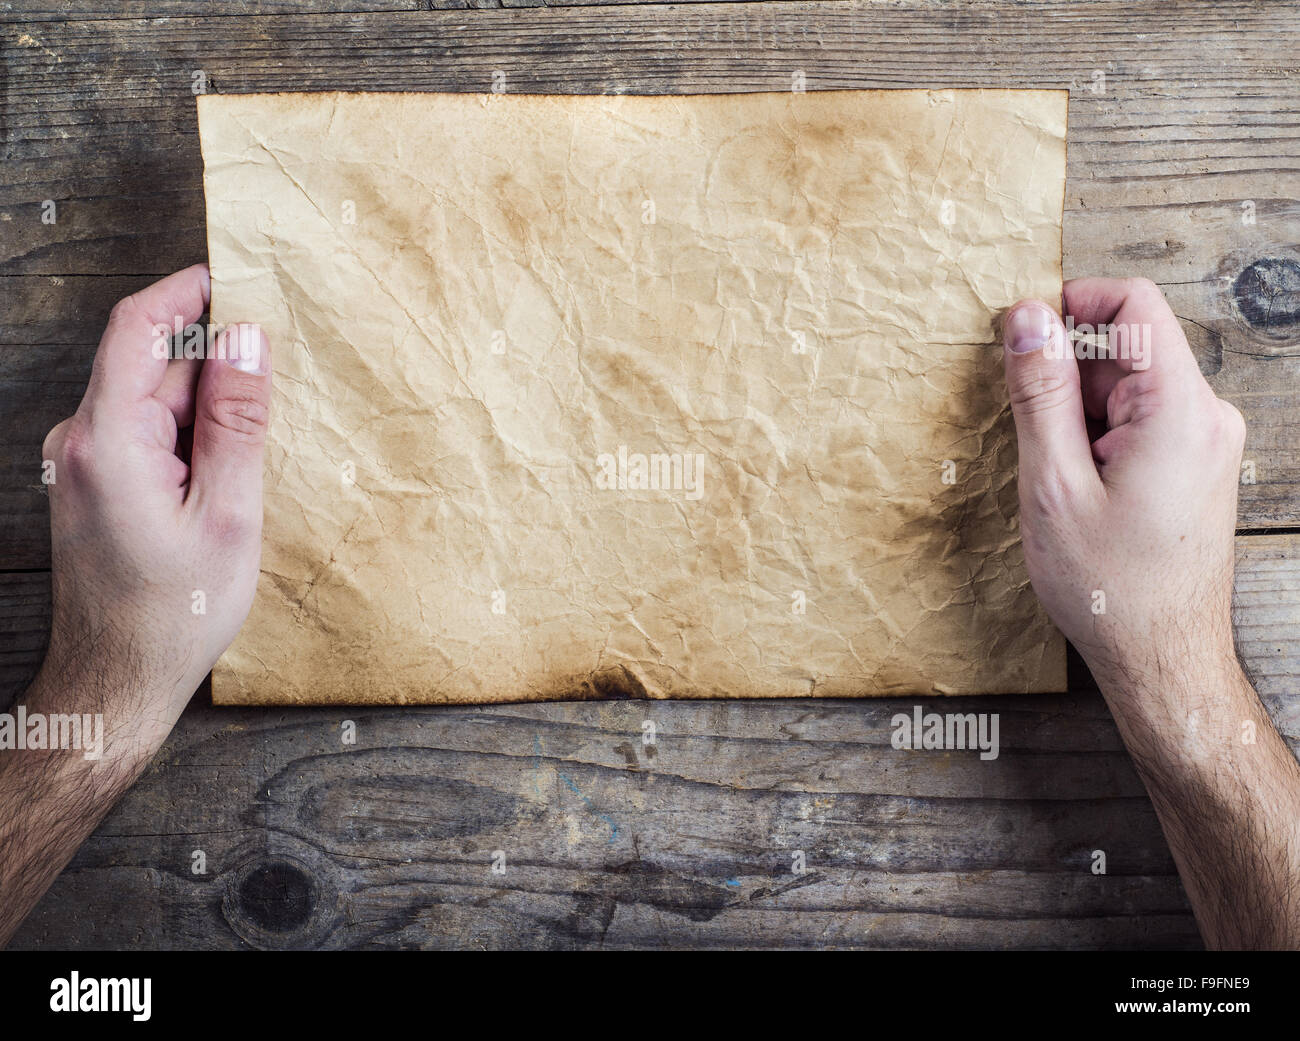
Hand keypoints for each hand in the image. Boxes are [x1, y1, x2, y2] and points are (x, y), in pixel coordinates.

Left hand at [35, 265, 271, 744]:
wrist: (115, 683)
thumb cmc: (174, 614)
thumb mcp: (228, 515)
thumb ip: (237, 421)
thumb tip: (248, 339)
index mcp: (108, 441)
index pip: (137, 328)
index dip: (185, 293)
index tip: (234, 279)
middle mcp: (79, 442)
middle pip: (149, 363)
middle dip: (212, 360)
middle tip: (272, 388)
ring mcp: (79, 464)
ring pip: (148, 399)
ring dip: (202, 404)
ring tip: (247, 455)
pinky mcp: (90, 484)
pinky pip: (141, 431)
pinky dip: (185, 433)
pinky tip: (219, 477)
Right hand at [1000, 277, 1244, 696]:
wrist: (1161, 655)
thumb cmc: (1110, 585)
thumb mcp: (1054, 484)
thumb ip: (1041, 393)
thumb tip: (1026, 317)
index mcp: (1179, 410)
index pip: (1134, 304)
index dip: (1072, 305)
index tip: (1024, 338)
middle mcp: (1206, 415)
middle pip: (1126, 347)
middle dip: (1067, 378)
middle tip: (1034, 440)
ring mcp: (1205, 440)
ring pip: (1128, 387)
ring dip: (1080, 416)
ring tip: (1061, 480)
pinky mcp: (1195, 462)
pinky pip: (1140, 419)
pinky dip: (1099, 439)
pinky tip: (1081, 490)